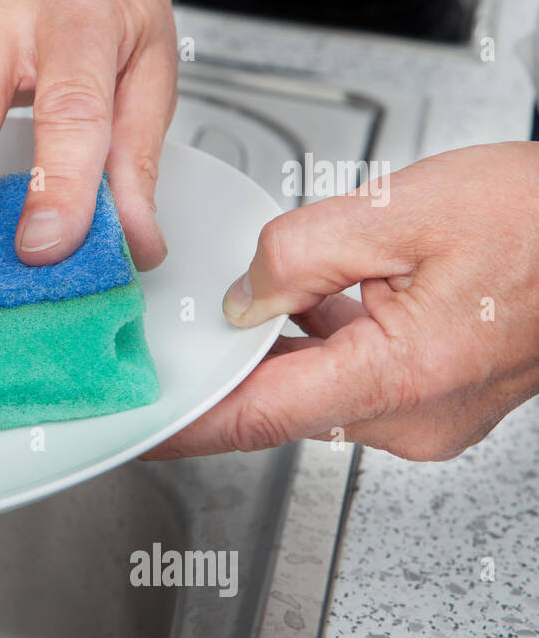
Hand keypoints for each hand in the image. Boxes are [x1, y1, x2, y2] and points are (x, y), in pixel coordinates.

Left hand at [144, 142, 538, 461]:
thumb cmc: (538, 219)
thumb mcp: (401, 210)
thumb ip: (299, 253)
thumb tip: (243, 297)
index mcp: (400, 376)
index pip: (257, 417)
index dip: (186, 423)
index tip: (138, 427)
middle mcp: (414, 418)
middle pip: (282, 399)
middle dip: (237, 359)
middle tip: (202, 319)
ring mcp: (428, 419)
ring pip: (317, 386)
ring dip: (289, 344)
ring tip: (308, 282)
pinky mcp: (435, 404)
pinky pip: (352, 380)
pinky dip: (325, 343)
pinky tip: (333, 296)